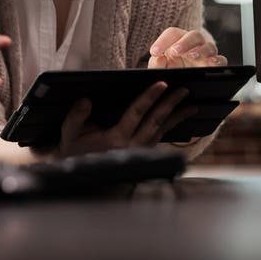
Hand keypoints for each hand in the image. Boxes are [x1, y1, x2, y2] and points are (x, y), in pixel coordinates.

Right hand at [56, 81, 197, 156]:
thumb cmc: (74, 151)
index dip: (149, 97)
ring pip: (162, 131)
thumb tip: (85, 100)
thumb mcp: (69, 134)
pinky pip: (160, 138)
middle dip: (171, 104)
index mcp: (116, 139)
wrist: (81, 176)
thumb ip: (76, 117)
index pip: (136, 113)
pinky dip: (171, 127)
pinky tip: (179, 118)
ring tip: (191, 104)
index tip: (161, 84)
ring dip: (177, 117)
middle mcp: (132, 146)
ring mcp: (140, 151)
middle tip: (184, 90)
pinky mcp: (142, 154)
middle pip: (156, 121)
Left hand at [148, 27, 227, 68]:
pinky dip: (217, 60)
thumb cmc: (171, 72)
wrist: (184, 86)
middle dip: (184, 42)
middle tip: (175, 51)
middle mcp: (194, 45)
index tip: (154, 52)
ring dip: (200, 50)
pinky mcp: (215, 66)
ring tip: (192, 56)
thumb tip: (158, 57)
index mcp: (178, 41)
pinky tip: (211, 62)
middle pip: (193, 35)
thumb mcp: (160, 69)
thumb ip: (155, 64)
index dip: (163, 41)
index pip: (173, 33)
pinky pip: (221, 60)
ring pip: (208, 46)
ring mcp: (206, 54)